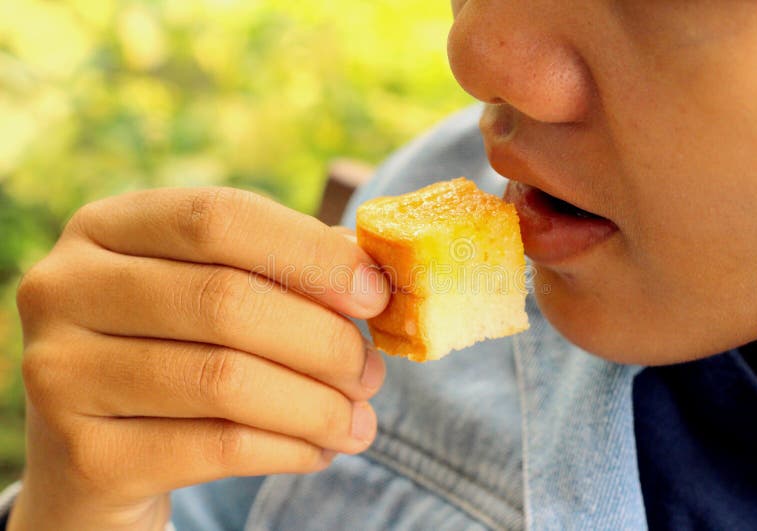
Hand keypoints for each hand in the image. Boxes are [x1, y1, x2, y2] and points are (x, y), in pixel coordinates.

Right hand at [9, 187, 389, 530]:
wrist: (94, 457)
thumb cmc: (173, 354)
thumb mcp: (209, 295)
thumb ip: (280, 270)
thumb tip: (370, 270)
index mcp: (107, 229)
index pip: (219, 216)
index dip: (310, 253)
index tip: (376, 294)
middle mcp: (66, 289)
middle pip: (226, 300)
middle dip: (323, 341)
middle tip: (372, 373)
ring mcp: (62, 374)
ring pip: (225, 380)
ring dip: (317, 406)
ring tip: (358, 422)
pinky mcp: (84, 457)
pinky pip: (217, 448)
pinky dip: (289, 449)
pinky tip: (320, 450)